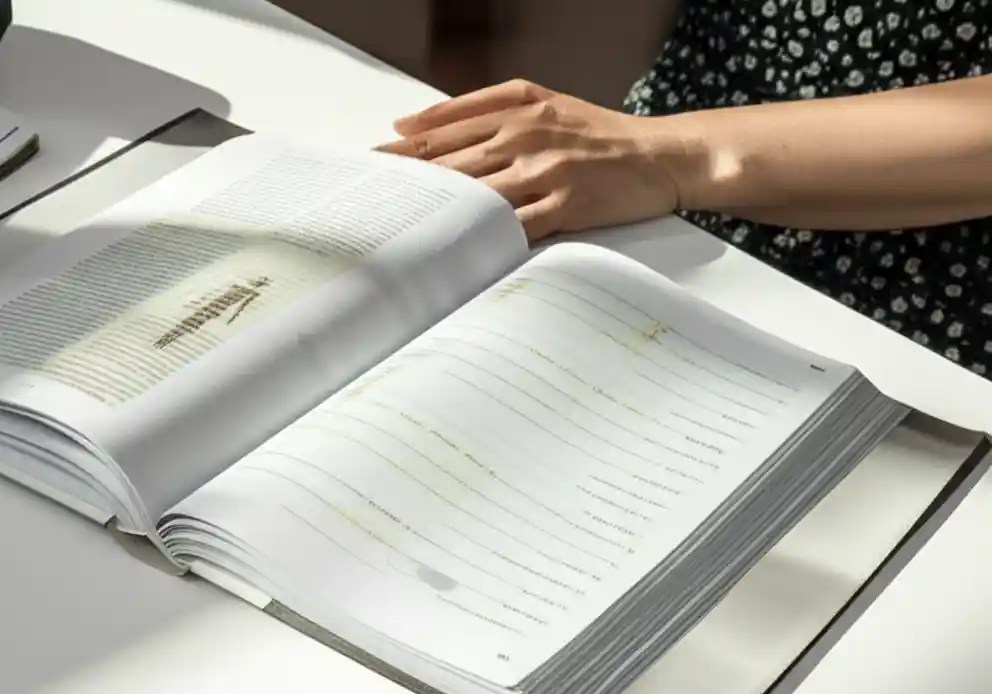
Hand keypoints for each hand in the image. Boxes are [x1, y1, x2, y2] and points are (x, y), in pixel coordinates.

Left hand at [378, 80, 689, 241]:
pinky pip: (514, 226)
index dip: (404, 147)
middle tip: (371, 201)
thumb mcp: (545, 101)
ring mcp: (546, 171)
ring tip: (401, 232)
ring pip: (476, 194)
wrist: (663, 155)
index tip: (371, 162)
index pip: (446, 128)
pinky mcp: (565, 204)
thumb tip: (413, 122)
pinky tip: (456, 252)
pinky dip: (484, 238)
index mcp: (518, 108)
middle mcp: (527, 135)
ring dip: (437, 213)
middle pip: (451, 162)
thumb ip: (483, 106)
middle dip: (406, 182)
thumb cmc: (601, 133)